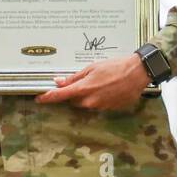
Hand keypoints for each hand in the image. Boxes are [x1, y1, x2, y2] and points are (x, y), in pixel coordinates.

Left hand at [35, 54, 150, 110]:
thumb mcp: (92, 68)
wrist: (137, 73)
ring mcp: (100, 107)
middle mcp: (90, 101)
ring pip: (86, 103)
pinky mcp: (110, 109)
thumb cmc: (115, 67)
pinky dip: (99, 97)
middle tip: (84, 80)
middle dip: (74, 93)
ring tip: (101, 82)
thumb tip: (59, 82)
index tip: (39, 99)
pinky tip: (108, 88)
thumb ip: (74, 77)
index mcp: (84, 89)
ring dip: (88, 95)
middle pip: (74, 100)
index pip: (60, 96)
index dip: (48, 97)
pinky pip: (98, 105)